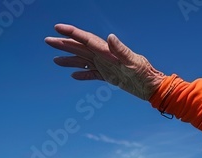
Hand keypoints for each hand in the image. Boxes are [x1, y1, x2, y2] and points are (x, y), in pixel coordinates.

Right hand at [45, 24, 164, 100]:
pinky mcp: (110, 77)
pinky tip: (73, 76)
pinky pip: (93, 75)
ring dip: (70, 59)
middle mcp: (105, 57)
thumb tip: (110, 37)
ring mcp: (107, 67)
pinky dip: (83, 75)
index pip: (86, 39)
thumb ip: (121, 50)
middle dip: (64, 44)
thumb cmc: (146, 74)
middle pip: (80, 48)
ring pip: (83, 61)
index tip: (57, 27)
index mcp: (108, 51)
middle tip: (47, 40)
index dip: (72, 33)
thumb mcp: (134, 62)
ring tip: (55, 60)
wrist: (153, 87)